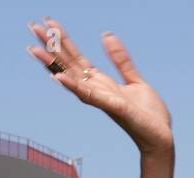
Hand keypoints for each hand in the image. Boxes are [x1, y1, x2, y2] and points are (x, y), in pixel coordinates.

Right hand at [26, 17, 173, 155]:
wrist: (160, 139)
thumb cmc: (147, 115)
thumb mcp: (134, 80)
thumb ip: (120, 60)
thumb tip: (106, 35)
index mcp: (101, 83)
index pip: (76, 58)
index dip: (62, 40)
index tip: (48, 22)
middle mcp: (97, 91)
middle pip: (69, 64)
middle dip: (51, 46)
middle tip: (33, 26)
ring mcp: (102, 100)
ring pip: (72, 78)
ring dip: (53, 64)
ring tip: (35, 49)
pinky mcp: (115, 107)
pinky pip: (91, 95)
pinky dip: (74, 86)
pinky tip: (59, 77)